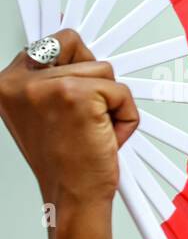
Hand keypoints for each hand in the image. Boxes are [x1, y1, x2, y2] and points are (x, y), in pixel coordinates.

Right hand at [0, 29, 138, 207]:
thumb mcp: (42, 114)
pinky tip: (105, 138)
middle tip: (85, 121)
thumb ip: (50, 82)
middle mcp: (18, 81)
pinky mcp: (76, 94)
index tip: (81, 85)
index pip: (52, 42)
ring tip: (93, 130)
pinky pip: (122, 92)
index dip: (76, 62)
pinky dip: (125, 117)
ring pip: (104, 70)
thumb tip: (78, 55)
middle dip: (95, 85)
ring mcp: (46, 85)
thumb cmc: (64, 162)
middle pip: (81, 50)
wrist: (72, 196)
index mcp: (7, 84)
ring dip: (110, 103)